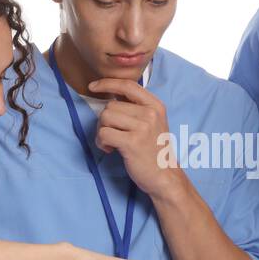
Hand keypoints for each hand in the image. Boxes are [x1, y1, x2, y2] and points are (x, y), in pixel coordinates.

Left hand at [88, 79, 183, 199]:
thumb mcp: (153, 122)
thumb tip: (110, 95)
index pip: (127, 85)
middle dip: (104, 120)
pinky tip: (110, 149)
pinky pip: (104, 133)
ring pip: (105, 117)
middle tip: (112, 135)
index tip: (93, 86)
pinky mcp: (132, 142)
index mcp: (155, 105)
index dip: (107, 83)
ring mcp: (142, 127)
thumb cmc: (154, 150)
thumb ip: (136, 108)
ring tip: (112, 143)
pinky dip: (101, 142)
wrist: (165, 176)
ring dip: (102, 131)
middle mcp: (150, 113)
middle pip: (111, 105)